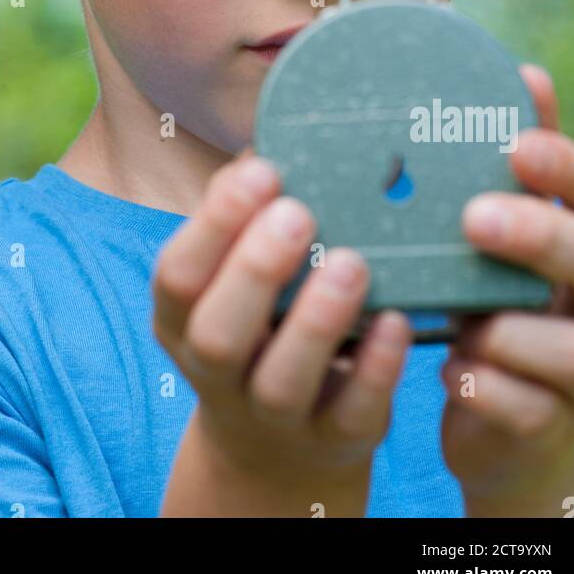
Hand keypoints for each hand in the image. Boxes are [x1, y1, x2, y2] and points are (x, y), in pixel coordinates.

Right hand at [152, 149, 412, 515]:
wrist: (277, 443)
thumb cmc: (261, 320)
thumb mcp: (235, 273)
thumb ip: (247, 214)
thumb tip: (281, 131)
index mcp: (183, 320)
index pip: (177, 276)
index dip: (214, 225)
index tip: (263, 172)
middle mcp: (217, 373)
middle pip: (218, 334)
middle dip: (257, 269)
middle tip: (300, 213)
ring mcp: (274, 416)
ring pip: (282, 381)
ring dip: (317, 318)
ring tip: (354, 262)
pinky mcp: (334, 442)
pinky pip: (353, 413)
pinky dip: (375, 367)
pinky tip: (396, 319)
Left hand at [441, 63, 573, 515]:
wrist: (512, 432)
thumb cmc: (513, 308)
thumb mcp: (526, 235)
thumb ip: (533, 168)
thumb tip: (528, 70)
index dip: (570, 172)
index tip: (519, 145)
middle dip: (544, 237)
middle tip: (475, 217)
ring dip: (507, 329)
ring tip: (461, 319)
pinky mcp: (551, 429)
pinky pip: (526, 408)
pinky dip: (485, 386)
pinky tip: (452, 368)